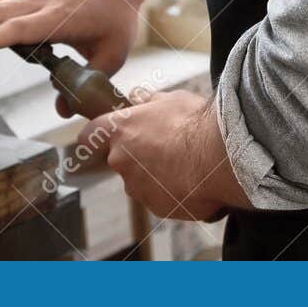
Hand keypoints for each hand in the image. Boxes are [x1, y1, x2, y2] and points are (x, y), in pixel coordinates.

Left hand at [75, 89, 251, 221]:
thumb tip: (140, 98)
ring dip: (157, 174)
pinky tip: (192, 180)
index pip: (90, 134)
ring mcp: (137, 187)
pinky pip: (160, 197)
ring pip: (142, 180)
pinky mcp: (155, 207)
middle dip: (140, 153)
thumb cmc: (193, 124)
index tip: (98, 137)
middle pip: (122, 158)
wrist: (217, 158)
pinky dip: (172, 191)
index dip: (94, 135)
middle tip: (167, 145)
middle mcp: (122, 160)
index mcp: (120, 130)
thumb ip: (150, 101)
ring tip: (185, 163)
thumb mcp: (172, 99)